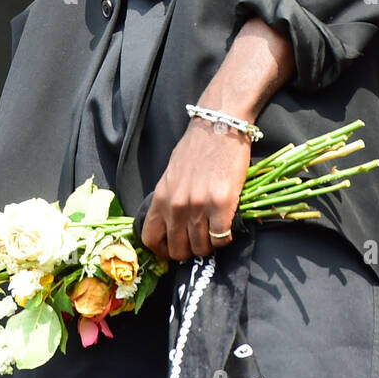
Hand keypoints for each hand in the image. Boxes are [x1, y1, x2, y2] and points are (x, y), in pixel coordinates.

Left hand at [140, 117, 251, 262]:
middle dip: (189, 251)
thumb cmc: (196, 148)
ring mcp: (199, 206)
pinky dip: (225, 238)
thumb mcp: (171, 175)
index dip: (163, 251)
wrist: (218, 126)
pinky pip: (221, 238)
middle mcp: (177, 205)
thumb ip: (169, 200)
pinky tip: (227, 227)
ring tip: (214, 233)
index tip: (174, 249)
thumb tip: (172, 224)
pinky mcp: (222, 204)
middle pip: (178, 250)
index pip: (151, 239)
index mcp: (161, 198)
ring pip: (201, 247)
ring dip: (209, 246)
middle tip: (199, 242)